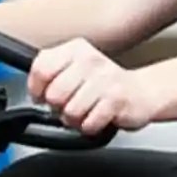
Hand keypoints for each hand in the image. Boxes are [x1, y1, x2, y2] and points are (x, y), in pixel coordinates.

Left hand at [28, 38, 159, 135]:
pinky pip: (89, 123)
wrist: (142, 92)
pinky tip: (98, 117)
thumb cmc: (103, 85)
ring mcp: (104, 79)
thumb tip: (34, 90)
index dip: (37, 89)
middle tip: (70, 104)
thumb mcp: (74, 70)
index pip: (42, 68)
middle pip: (54, 94)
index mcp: (75, 50)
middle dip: (58, 108)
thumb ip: (50, 73)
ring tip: (86, 111)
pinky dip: (91, 126)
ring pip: (70, 111)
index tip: (43, 95)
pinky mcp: (117, 99)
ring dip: (76, 120)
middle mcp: (90, 60)